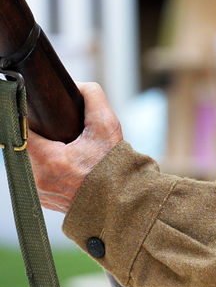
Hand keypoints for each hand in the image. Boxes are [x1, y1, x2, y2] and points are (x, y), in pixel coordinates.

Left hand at [27, 82, 122, 212]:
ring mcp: (37, 192)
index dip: (29, 119)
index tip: (38, 113)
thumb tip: (77, 86)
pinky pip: (35, 177)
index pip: (22, 131)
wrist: (121, 201)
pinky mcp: (41, 200)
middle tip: (57, 131)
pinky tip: (61, 163)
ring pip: (27, 162)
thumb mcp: (107, 125)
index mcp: (49, 160)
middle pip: (25, 147)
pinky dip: (45, 168)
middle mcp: (37, 178)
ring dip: (40, 152)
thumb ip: (92, 98)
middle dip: (38, 136)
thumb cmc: (114, 165)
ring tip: (60, 146)